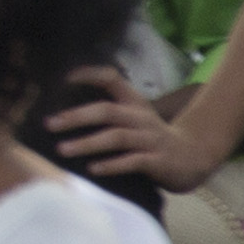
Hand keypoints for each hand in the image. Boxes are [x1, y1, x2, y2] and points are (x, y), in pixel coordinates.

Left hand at [47, 65, 222, 192]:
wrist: (194, 157)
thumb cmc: (152, 137)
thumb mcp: (134, 117)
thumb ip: (108, 112)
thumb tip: (61, 114)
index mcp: (134, 103)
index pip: (112, 79)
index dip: (89, 74)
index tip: (64, 78)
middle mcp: (141, 118)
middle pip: (107, 111)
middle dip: (76, 117)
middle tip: (49, 124)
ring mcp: (151, 139)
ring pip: (117, 137)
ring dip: (88, 143)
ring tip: (63, 149)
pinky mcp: (159, 161)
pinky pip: (133, 162)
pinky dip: (112, 165)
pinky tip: (93, 169)